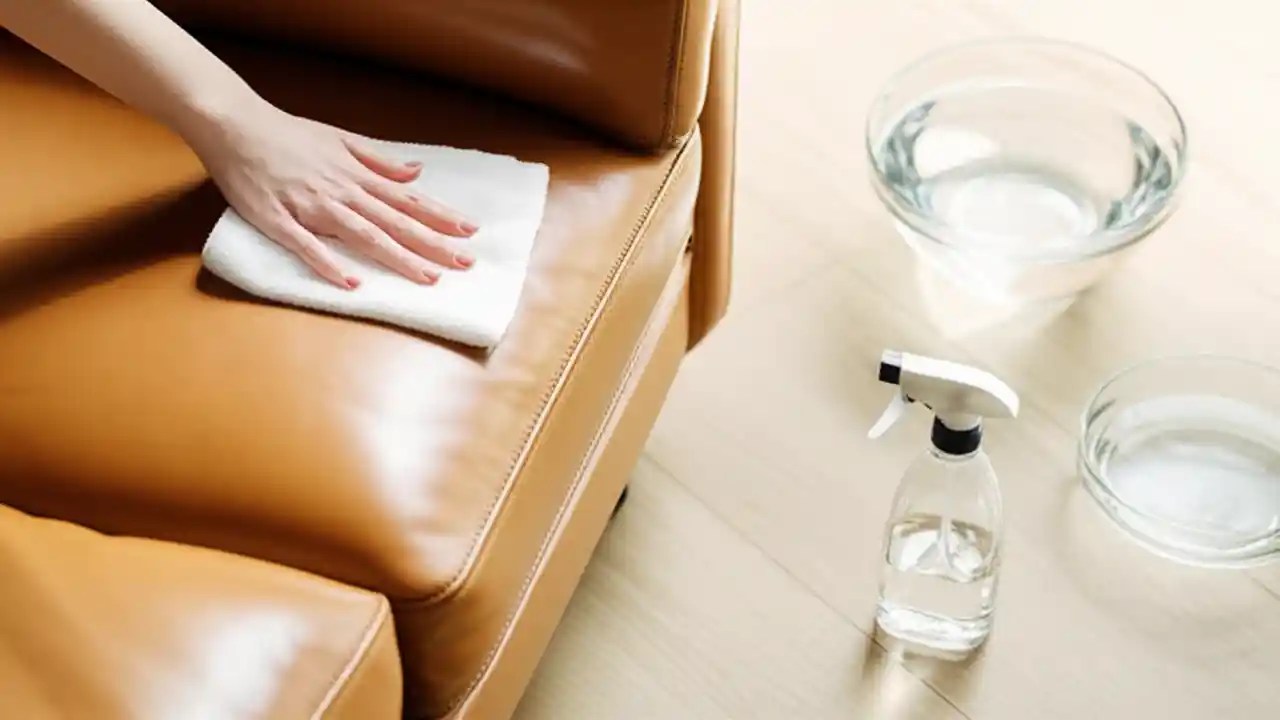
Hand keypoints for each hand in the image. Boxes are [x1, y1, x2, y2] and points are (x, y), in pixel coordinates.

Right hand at [192, 101, 476, 288]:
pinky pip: (307, 247)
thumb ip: (378, 160)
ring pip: (363, 235)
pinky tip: (351, 284)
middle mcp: (342, 192)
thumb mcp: (339, 139)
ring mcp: (312, 207)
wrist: (235, 125)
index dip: (439, 217)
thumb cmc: (287, 134)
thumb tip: (416, 171)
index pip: (407, 199)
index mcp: (356, 175)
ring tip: (428, 278)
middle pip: (394, 222)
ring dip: (397, 257)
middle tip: (465, 263)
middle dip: (432, 244)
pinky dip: (329, 264)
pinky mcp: (280, 221)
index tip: (469, 232)